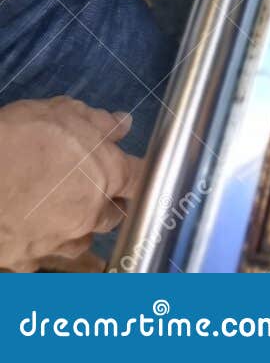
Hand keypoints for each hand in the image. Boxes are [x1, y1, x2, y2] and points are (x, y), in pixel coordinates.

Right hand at [0, 98, 141, 270]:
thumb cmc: (23, 135)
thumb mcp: (64, 112)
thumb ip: (100, 122)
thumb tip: (123, 124)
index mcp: (107, 175)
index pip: (141, 179)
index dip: (143, 176)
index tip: (141, 175)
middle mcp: (89, 214)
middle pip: (114, 216)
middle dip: (109, 204)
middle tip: (95, 191)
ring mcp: (59, 241)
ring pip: (81, 244)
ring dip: (80, 231)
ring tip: (65, 216)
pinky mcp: (27, 260)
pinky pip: (44, 259)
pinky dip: (42, 248)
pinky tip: (33, 236)